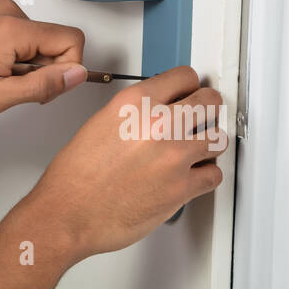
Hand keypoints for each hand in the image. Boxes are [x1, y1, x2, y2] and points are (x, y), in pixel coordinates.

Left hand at [0, 0, 87, 124]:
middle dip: (40, 71)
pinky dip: (8, 58)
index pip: (71, 40)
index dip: (66, 71)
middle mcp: (4, 12)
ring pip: (34, 42)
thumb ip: (42, 86)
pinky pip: (16, 37)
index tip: (43, 91)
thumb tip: (77, 74)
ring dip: (22, 67)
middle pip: (53, 41)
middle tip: (7, 91)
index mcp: (10, 29)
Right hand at [25, 65, 226, 260]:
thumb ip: (134, 112)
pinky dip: (206, 175)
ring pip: (219, 138)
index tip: (191, 92)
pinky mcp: (183, 187)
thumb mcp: (100, 123)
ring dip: (209, 143)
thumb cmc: (76, 176)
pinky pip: (214, 174)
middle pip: (209, 102)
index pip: (184, 76)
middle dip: (208, 108)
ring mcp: (174, 156)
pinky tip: (193, 175)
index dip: (189, 85)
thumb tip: (155, 110)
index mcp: (134, 102)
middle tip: (204, 115)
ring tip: (197, 148)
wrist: (70, 212)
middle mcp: (158, 124)